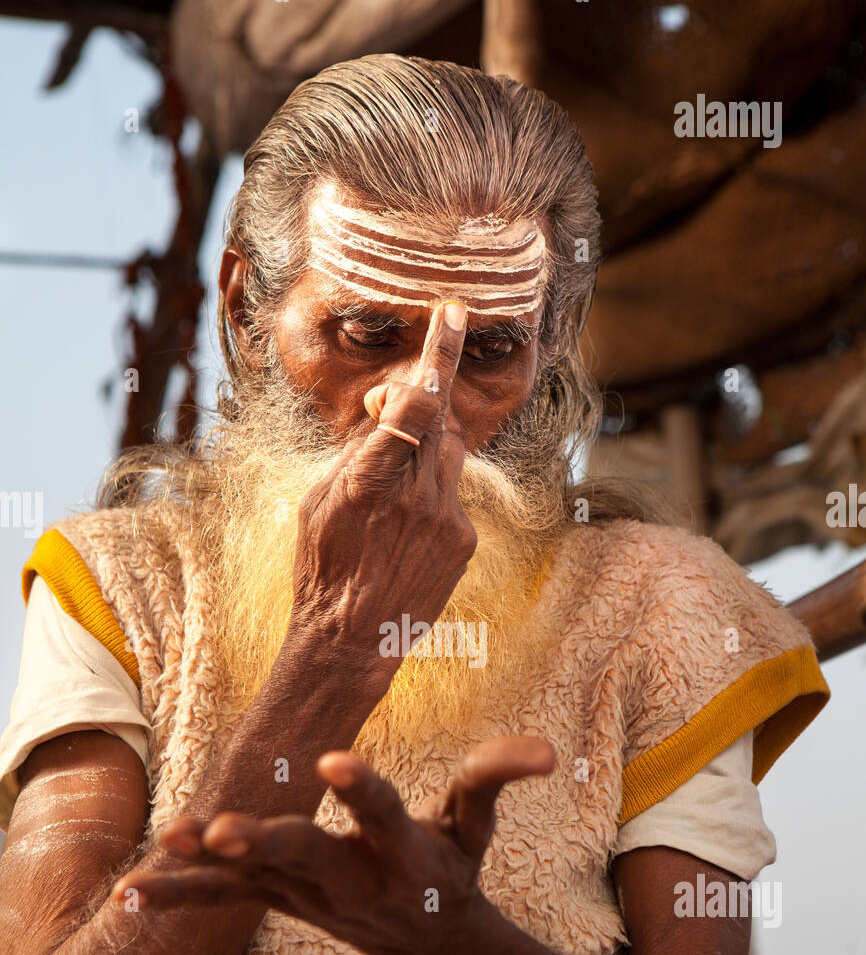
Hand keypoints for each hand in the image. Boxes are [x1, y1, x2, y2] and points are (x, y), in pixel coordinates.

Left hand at [112, 736, 554, 954]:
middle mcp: (354, 883)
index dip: (362, 790)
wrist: (425, 948)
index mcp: (405, 856)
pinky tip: (130, 892)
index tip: (333, 759)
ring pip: (256, 881)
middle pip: (306, 859)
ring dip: (210, 866)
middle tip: (223, 832)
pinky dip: (179, 896)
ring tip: (173, 843)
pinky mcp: (279, 904)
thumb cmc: (450, 871)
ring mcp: (310, 900)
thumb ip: (495, 777)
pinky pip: (224, 904)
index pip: (385, 816)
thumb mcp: (476, 826)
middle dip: (265, 843)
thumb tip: (545, 751)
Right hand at [289, 301, 477, 676]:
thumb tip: (389, 411)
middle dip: (423, 403)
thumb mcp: (318, 499)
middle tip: (395, 414)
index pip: (414, 401)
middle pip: (438, 419)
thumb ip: (358, 450)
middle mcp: (415, 495)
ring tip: (396, 489)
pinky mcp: (465, 541)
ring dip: (428, 452)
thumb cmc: (322, 567)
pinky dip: (434, 498)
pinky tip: (407, 533)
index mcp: (368, 480)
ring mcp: (446, 519)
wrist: (350, 640)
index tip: (454, 314)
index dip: (438, 352)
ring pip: (452, 455)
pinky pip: (456, 496)